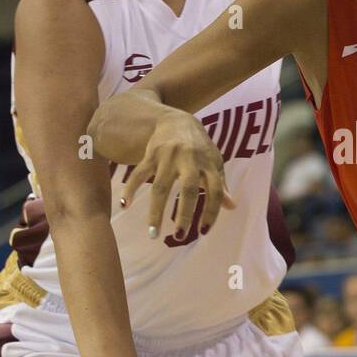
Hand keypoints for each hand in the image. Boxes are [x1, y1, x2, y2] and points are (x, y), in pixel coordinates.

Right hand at [121, 109, 235, 238]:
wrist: (176, 120)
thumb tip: (232, 206)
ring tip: (153, 233)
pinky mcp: (150, 155)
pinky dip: (130, 189)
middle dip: (184, 214)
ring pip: (161, 187)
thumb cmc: (199, 147)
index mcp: (208, 164)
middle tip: (180, 237)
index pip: (215, 190)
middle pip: (189, 189)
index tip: (203, 231)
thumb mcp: (213, 162)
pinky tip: (124, 205)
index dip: (212, 211)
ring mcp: (168, 157)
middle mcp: (190, 160)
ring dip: (155, 212)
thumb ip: (221, 184)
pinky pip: (138, 174)